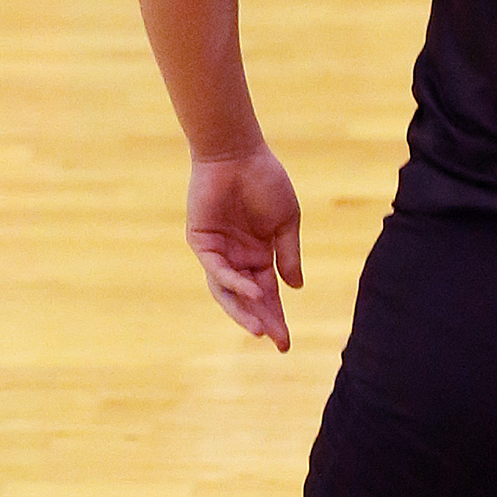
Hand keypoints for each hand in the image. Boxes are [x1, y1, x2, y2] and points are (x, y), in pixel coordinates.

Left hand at [184, 147, 302, 345]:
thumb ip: (288, 255)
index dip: (276, 317)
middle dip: (262, 321)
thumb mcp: (285, 222)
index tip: (285, 343)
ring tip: (259, 329)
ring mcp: (218, 252)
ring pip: (227, 292)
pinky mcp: (202, 242)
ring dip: (243, 311)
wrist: (238, 153)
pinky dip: (234, 283)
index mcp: (258, 255)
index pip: (268, 294)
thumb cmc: (265, 180)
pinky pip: (217, 270)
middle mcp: (237, 258)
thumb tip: (295, 289)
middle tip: (277, 341)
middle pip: (248, 299)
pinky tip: (253, 291)